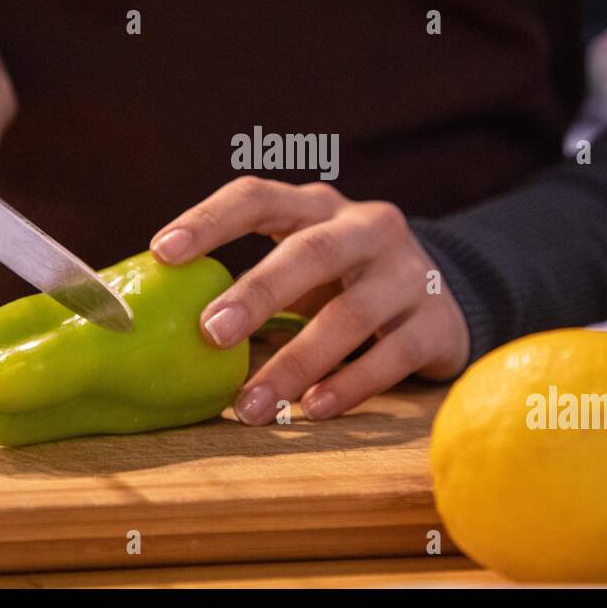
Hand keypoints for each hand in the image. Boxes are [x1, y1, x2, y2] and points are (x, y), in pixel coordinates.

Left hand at [149, 177, 469, 423]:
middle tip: (210, 334)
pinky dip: (350, 385)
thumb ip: (252, 283)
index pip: (258, 197)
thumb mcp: (305, 264)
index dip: (210, 220)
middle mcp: (367, 229)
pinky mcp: (438, 322)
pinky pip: (391, 356)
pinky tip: (314, 410)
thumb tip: (161, 328)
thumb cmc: (344, 282)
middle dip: (257, 293)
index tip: (161, 252)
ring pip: (352, 315)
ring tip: (251, 405)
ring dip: (297, 363)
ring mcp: (409, 273)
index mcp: (318, 208)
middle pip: (312, 253)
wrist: (445, 297)